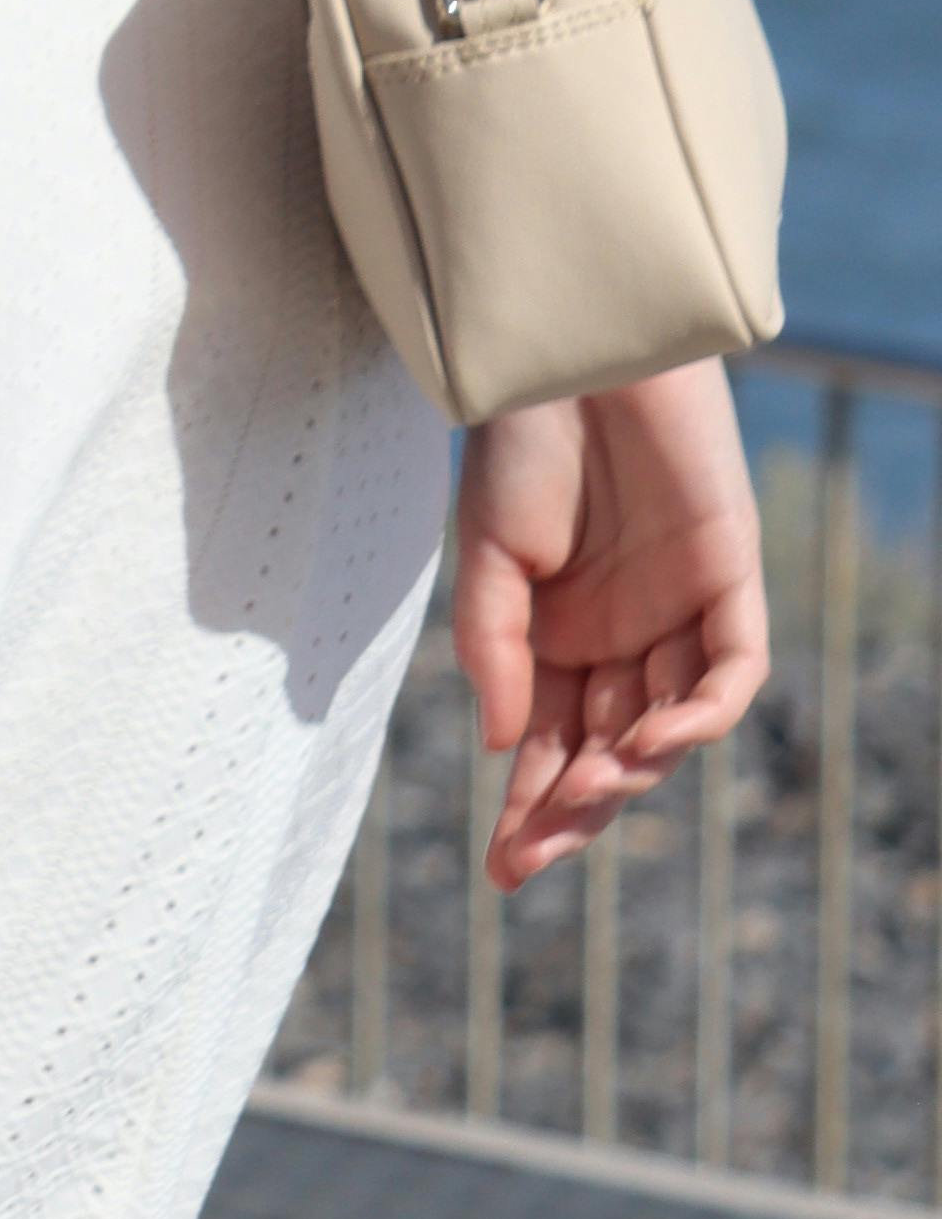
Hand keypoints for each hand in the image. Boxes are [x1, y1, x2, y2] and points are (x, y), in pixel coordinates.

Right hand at [454, 361, 768, 890]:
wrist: (576, 347)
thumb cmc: (525, 437)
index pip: (549, 743)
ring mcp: (678, 611)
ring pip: (669, 725)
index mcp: (557, 633)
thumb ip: (493, 645)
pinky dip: (698, 715)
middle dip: (573, 807)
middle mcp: (622, 635)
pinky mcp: (730, 579)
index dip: (531, 808)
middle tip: (533, 851)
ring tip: (584, 787)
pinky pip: (731, 673)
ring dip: (629, 767)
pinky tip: (649, 738)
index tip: (502, 870)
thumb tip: (500, 744)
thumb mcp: (487, 550)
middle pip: (608, 750)